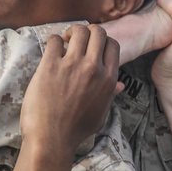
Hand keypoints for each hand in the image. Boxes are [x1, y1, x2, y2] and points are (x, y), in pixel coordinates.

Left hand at [10, 25, 119, 170]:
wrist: (51, 139)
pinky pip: (55, 40)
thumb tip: (120, 85)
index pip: (113, 45)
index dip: (102, 42)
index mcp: (108, 80)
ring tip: (64, 43)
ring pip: (78, 31)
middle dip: (88, 32)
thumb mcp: (100, 114)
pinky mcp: (50, 66)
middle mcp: (93, 69)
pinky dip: (53, 42)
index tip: (92, 48)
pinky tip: (51, 53)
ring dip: (71, 33)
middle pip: (98, 32)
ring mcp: (72, 66)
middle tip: (77, 41)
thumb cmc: (75, 130)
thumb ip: (110, 95)